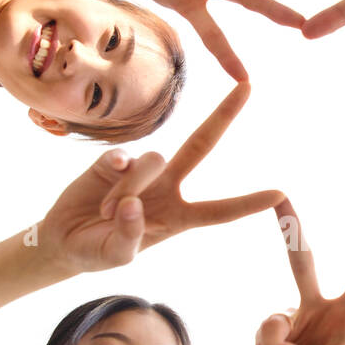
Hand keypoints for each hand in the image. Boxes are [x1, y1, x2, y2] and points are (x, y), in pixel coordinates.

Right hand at [38, 83, 281, 271]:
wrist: (63, 240)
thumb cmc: (98, 252)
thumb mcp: (115, 257)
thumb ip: (128, 236)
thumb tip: (133, 204)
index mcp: (179, 217)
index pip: (219, 211)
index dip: (248, 203)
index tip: (280, 194)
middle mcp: (167, 187)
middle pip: (201, 146)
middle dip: (224, 116)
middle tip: (248, 87)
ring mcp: (142, 170)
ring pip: (152, 161)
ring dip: (130, 188)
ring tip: (108, 213)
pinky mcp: (114, 160)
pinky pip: (123, 157)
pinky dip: (114, 172)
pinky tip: (103, 187)